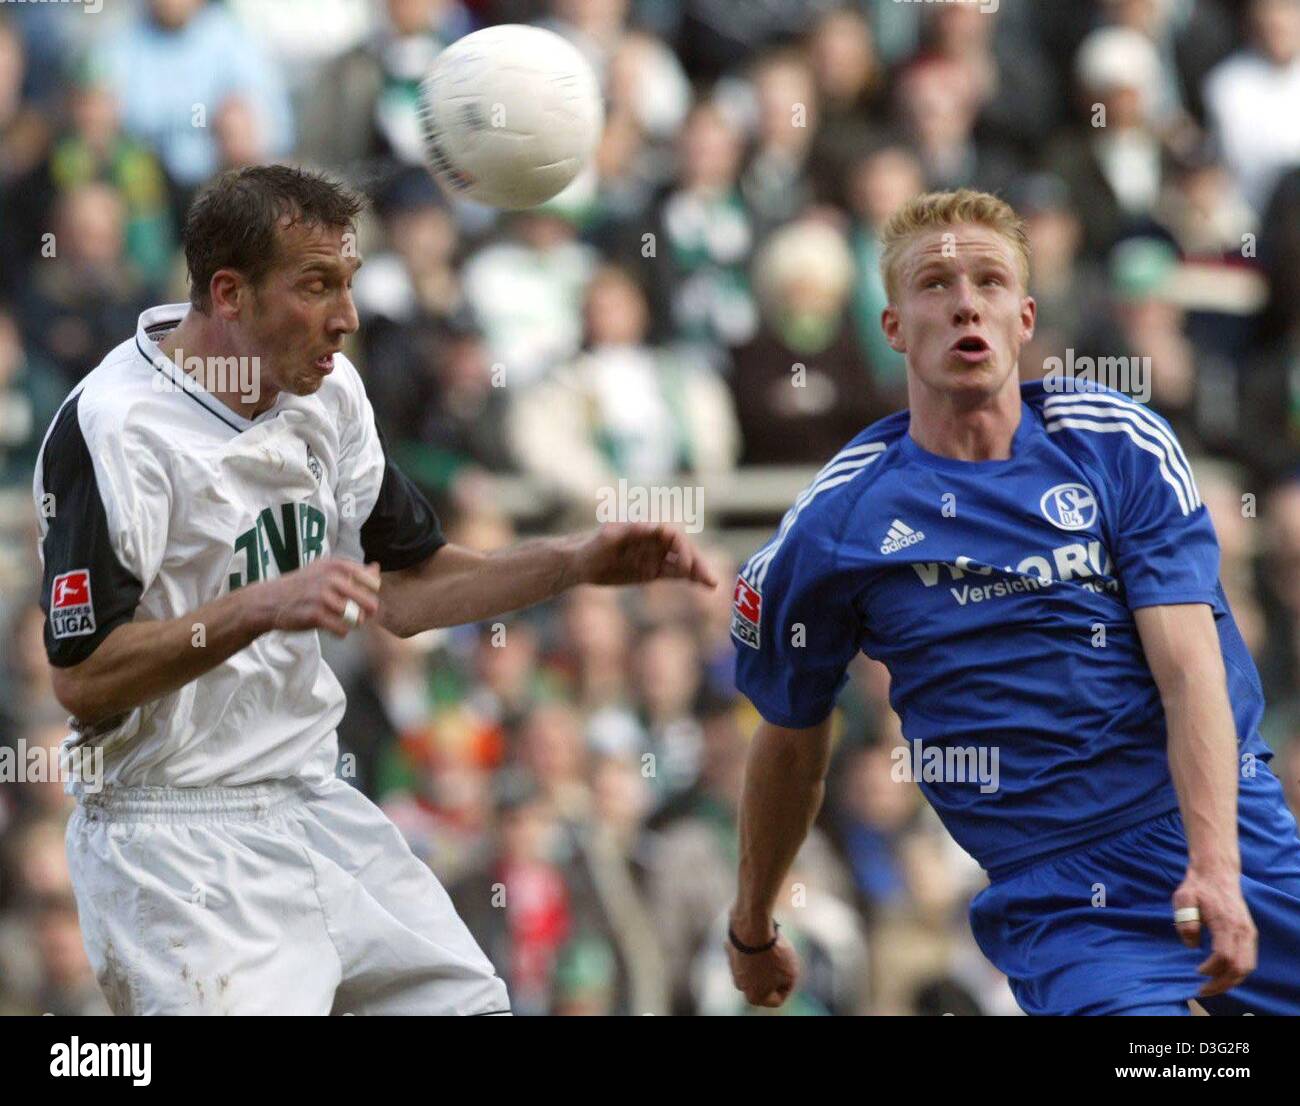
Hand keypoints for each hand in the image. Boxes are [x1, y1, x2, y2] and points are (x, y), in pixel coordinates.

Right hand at [259, 557, 381, 638]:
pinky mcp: (316, 615)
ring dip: (352, 623)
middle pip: (369, 602)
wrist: (271, 600)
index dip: (369, 594)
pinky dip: (340, 632)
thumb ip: (353, 570)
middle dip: (365, 612)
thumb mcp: (326, 570)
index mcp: (338, 565)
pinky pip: (343, 630)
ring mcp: (324, 596)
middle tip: (354, 614)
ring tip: (340, 620)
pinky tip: (331, 627)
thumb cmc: (303, 585)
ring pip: (357, 618)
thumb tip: (376, 568)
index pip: (373, 583)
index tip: (357, 598)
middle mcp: (332, 578)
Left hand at [574, 523, 717, 589]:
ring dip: (699, 571)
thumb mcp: (603, 539)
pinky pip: (677, 573)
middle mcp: (654, 539)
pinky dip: (691, 579)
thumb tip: (651, 525)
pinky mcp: (654, 569)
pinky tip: (705, 586)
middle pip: (682, 548)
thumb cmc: (589, 548)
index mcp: (645, 528)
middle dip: (696, 561)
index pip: (671, 534)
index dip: (682, 548)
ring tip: (713, 584)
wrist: (580, 563)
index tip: (685, 565)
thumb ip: (624, 531)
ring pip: (683, 561)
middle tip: (707, 578)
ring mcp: (655, 554)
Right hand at [726, 918, 799, 1008]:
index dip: (787, 982)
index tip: (786, 968)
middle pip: (765, 982)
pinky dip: (756, 946)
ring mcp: (733, 969)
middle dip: (774, 972)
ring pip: (757, 966)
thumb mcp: (791, 973)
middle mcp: (741, 986)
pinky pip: (749, 951)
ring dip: (766, 958)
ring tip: (771, 945)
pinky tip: (760, 937)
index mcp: (754, 997)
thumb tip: (774, 978)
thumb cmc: (774, 955)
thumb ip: (786, 982)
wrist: (752, 929)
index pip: (778, 997)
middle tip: (779, 958)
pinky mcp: (731, 951)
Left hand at [1173, 864, 1256, 997]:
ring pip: (1247, 967)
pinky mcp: (1249, 933)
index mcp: (1226, 922)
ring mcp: (1249, 932)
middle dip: (1222, 983)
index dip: (1212, 969)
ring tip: (1212, 987)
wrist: (1217, 872)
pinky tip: (1222, 976)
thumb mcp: (1183, 898)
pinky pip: (1249, 960)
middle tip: (1203, 990)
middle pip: (1239, 967)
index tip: (1197, 971)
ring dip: (1231, 981)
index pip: (1224, 955)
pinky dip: (1238, 973)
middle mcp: (1242, 930)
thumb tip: (1192, 945)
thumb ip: (1185, 921)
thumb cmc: (1197, 887)